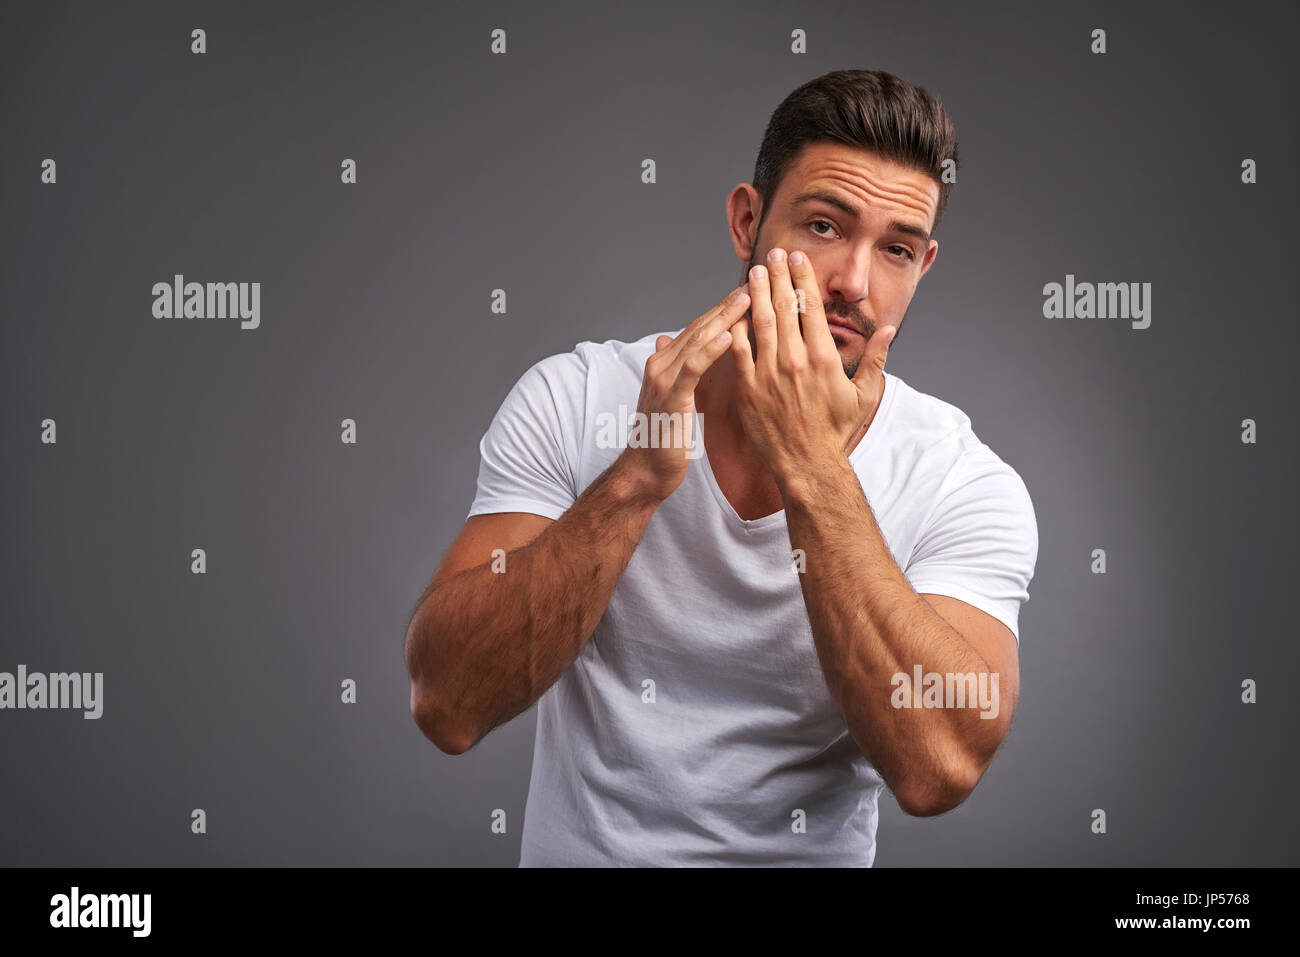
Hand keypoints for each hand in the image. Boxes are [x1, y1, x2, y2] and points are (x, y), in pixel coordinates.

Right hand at [619, 283, 751, 500]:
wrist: (645, 470)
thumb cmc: (663, 438)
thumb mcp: (672, 397)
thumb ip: (674, 368)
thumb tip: (668, 341)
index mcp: (665, 363)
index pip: (698, 328)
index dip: (722, 308)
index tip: (749, 291)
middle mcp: (661, 365)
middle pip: (699, 327)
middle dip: (727, 305)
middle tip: (755, 284)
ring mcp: (663, 380)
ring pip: (697, 340)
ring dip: (723, 318)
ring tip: (747, 299)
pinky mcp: (671, 398)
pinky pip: (693, 368)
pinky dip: (711, 350)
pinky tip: (730, 336)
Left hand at [729, 247, 895, 487]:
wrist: (807, 465)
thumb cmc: (836, 432)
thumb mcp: (864, 396)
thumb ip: (876, 359)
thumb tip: (888, 329)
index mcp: (823, 358)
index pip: (811, 307)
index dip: (803, 278)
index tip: (798, 258)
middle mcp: (795, 360)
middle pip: (783, 306)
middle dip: (777, 276)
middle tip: (773, 253)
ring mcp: (768, 374)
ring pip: (759, 322)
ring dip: (756, 294)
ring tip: (754, 272)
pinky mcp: (747, 388)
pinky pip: (738, 350)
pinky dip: (735, 328)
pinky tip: (733, 310)